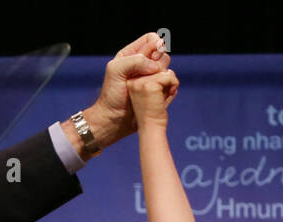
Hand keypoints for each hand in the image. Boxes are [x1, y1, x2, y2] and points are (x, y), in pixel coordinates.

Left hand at [76, 33, 169, 152]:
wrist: (114, 119)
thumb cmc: (111, 95)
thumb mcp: (115, 70)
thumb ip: (135, 60)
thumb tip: (155, 66)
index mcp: (132, 54)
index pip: (152, 39)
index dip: (156, 46)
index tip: (151, 58)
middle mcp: (144, 65)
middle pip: (163, 54)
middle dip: (159, 63)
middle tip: (148, 76)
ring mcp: (151, 78)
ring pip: (168, 69)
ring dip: (164, 77)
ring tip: (151, 88)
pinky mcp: (158, 91)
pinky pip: (170, 84)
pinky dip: (168, 88)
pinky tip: (158, 95)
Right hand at [127, 68, 179, 132]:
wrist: (150, 128)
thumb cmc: (153, 114)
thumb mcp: (154, 93)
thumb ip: (159, 80)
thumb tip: (170, 70)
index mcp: (132, 82)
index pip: (153, 69)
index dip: (161, 80)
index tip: (158, 94)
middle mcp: (134, 80)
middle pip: (159, 68)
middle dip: (166, 82)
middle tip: (162, 97)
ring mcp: (140, 81)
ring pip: (164, 71)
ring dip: (170, 84)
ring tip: (163, 97)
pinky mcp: (149, 85)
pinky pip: (169, 76)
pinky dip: (173, 85)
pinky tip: (167, 95)